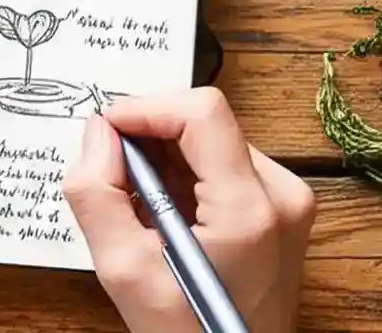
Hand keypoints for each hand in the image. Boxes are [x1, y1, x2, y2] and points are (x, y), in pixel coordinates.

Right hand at [64, 87, 315, 332]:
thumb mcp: (126, 273)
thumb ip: (99, 196)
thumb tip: (96, 135)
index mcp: (250, 209)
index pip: (201, 113)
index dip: (145, 109)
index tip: (106, 129)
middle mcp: (280, 195)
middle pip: (203, 123)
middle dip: (147, 138)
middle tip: (111, 177)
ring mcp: (284, 202)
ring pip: (208, 142)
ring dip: (162, 160)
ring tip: (137, 210)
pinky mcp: (277, 210)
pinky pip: (220, 165)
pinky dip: (181, 177)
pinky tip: (162, 218)